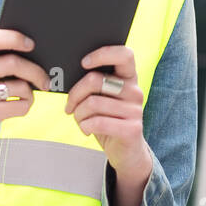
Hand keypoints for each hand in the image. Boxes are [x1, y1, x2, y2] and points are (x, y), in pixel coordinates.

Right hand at [0, 29, 49, 183]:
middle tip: (44, 80)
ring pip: (20, 86)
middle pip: (13, 62)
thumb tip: (33, 55)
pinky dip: (25, 107)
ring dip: (30, 93)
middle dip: (36, 72)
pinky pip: (20, 105)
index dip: (13, 37)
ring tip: (24, 98)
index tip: (31, 44)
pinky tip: (17, 108)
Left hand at [63, 45, 149, 175]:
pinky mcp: (132, 129)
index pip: (124, 54)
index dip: (102, 54)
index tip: (83, 63)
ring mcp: (135, 110)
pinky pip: (98, 122)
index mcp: (129, 78)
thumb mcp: (103, 99)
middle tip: (70, 106)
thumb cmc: (108, 120)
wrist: (126, 152)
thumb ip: (95, 85)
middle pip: (95, 80)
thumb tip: (69, 74)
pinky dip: (85, 126)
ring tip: (79, 119)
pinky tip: (86, 129)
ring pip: (92, 103)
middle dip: (75, 94)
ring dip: (78, 114)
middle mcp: (135, 91)